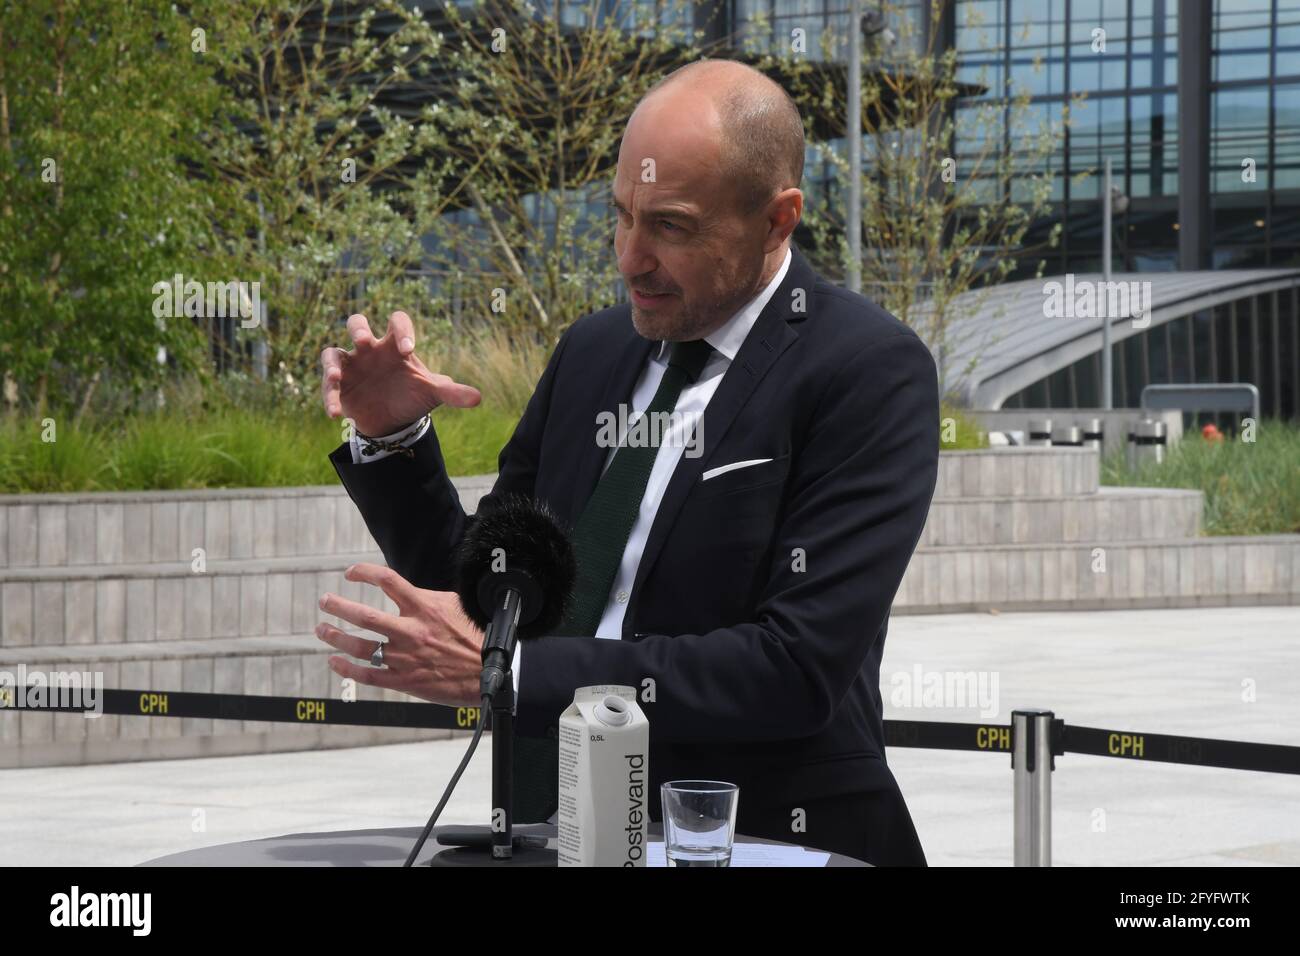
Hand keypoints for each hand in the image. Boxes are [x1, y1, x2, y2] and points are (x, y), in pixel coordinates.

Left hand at [315, 563, 485, 707]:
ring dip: (336, 637)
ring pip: (360, 646)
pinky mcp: (404, 681)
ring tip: (323, 630)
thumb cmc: (474, 637)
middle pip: (364, 616)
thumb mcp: (455, 607)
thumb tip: (408, 592)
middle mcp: (410, 631)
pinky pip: (367, 675)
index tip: (350, 573)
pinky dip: (347, 668)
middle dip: (338, 606)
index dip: (364, 572)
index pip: (386, 580)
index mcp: (424, 607)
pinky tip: (335, 662)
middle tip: (324, 601)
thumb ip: (427, 599)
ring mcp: (405, 657)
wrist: (489, 673)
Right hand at [320, 310, 480, 437]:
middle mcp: (370, 349)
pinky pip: (328, 385)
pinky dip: (329, 397)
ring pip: (332, 352)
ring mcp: (351, 365)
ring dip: (333, 363)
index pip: (397, 323)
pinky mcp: (338, 385)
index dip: (402, 330)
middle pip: (357, 323)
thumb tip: (478, 398)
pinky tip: (335, 414)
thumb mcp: (433, 394)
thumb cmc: (412, 396)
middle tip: (364, 340)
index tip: (409, 350)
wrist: (393, 419)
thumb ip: (452, 393)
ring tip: (338, 376)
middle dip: (358, 328)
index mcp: (394, 345)